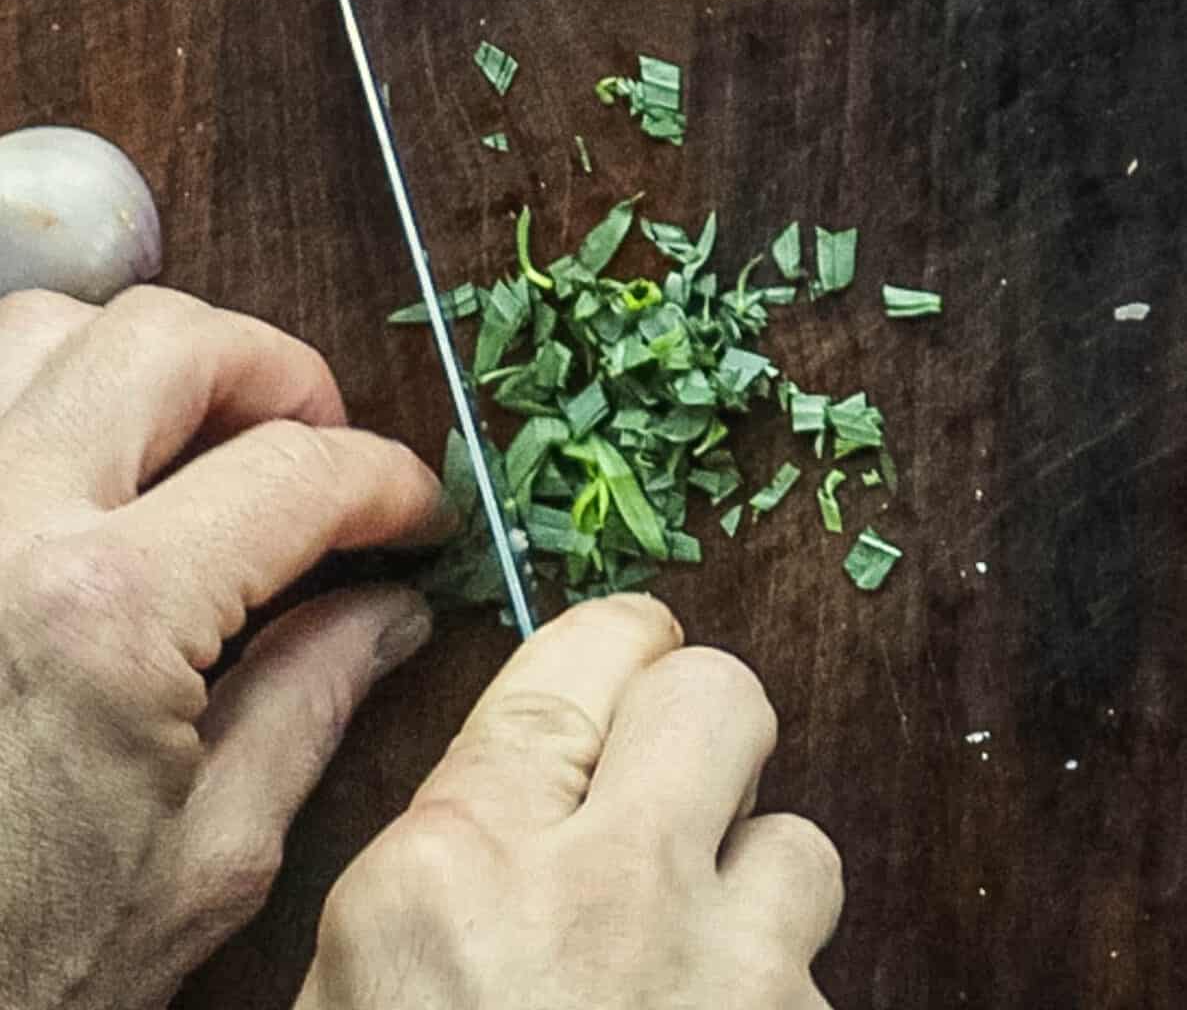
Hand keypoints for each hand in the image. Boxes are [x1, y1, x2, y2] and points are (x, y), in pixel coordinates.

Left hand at [0, 286, 449, 1009]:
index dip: (387, 478)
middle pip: (169, 341)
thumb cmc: (19, 959)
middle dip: (280, 372)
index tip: (416, 506)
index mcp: (102, 615)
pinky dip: (50, 388)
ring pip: (48, 328)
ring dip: (150, 363)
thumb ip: (315, 698)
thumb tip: (393, 605)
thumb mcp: (208, 855)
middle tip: (319, 443)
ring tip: (201, 438)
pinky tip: (95, 463)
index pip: (295, 472)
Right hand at [296, 594, 842, 1009]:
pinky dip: (774, 995)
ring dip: (756, 885)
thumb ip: (440, 867)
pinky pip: (820, 977)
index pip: (575, 659)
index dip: (618, 644)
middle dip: (700, 722)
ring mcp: (726, 979)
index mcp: (456, 867)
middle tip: (674, 783)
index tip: (630, 653)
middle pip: (713, 694)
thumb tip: (507, 789)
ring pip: (799, 843)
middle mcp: (602, 897)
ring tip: (701, 953)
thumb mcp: (357, 991)